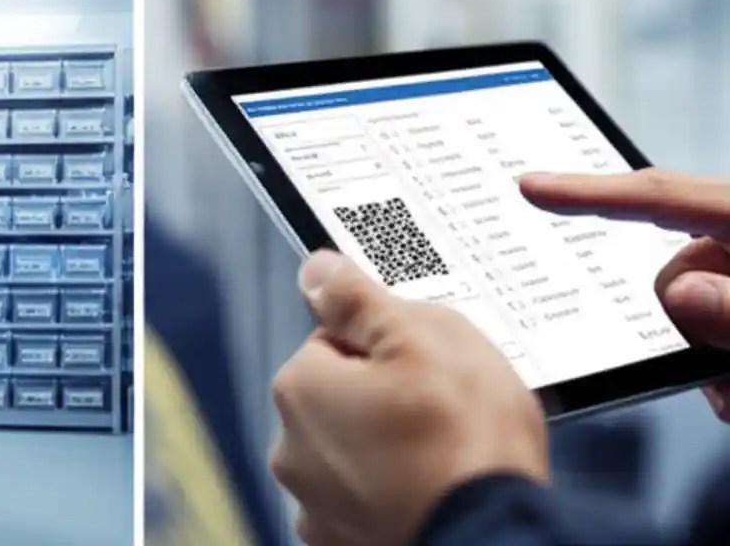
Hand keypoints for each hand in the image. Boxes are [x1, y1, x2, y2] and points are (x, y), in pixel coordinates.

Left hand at [270, 250, 548, 545]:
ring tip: (444, 455)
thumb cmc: (464, 441)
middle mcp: (292, 450)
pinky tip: (432, 491)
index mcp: (300, 388)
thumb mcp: (423, 337)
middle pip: (344, 396)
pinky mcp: (346, 542)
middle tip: (442, 410)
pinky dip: (394, 495)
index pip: (336, 339)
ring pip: (357, 450)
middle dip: (386, 396)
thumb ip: (359, 299)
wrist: (495, 537)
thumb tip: (317, 269)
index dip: (388, 345)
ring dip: (391, 448)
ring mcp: (316, 504)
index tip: (425, 365)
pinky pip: (368, 500)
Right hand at [520, 168, 729, 419]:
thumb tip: (680, 294)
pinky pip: (702, 327)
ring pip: (685, 311)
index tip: (530, 186)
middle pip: (670, 275)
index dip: (589, 192)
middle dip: (679, 328)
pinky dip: (713, 361)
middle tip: (719, 379)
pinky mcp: (727, 304)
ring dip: (703, 356)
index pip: (659, 197)